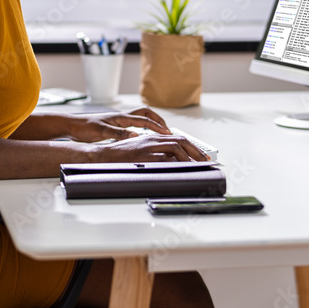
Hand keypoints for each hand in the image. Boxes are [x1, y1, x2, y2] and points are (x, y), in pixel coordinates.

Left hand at [65, 106, 170, 142]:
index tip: (167, 134)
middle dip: (158, 120)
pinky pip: (134, 124)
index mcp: (120, 118)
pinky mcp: (114, 126)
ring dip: (151, 122)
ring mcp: (118, 121)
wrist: (71, 126)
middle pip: (146, 114)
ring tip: (160, 132)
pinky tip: (143, 136)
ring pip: (140, 118)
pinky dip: (142, 128)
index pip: (145, 121)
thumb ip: (118, 133)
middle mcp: (121, 117)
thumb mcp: (101, 132)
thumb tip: (135, 135)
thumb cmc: (83, 128)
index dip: (157, 127)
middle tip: (167, 131)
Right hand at [90, 131, 208, 161]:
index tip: (201, 157)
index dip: (192, 147)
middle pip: (180, 141)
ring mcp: (148, 147)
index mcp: (152, 137)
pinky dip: (175, 164)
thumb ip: (155, 153)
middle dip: (196, 152)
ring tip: (196, 167)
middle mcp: (152, 139)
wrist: (103, 156)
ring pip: (175, 148)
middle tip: (206, 162)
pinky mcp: (143, 156)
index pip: (178, 139)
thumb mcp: (140, 151)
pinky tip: (181, 170)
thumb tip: (171, 163)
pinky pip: (164, 159)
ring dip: (188, 158)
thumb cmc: (120, 156)